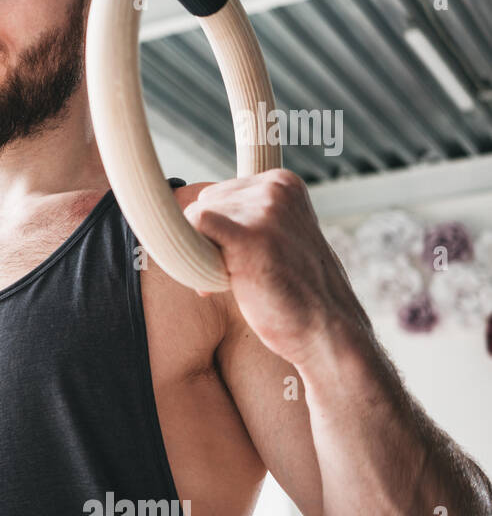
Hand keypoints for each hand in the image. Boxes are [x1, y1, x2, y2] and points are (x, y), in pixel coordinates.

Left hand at [182, 169, 367, 367]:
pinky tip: (211, 288)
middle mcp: (275, 188)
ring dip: (202, 256)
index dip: (217, 232)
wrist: (328, 332)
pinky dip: (189, 260)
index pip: (219, 195)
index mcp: (284, 184)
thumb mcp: (278, 237)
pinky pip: (191, 227)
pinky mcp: (247, 236)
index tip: (236, 261)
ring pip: (195, 219)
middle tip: (233, 277)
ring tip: (233, 284)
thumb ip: (245, 220)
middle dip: (209, 241)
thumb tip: (187, 215)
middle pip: (205, 204)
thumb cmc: (296, 292)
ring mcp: (263, 209)